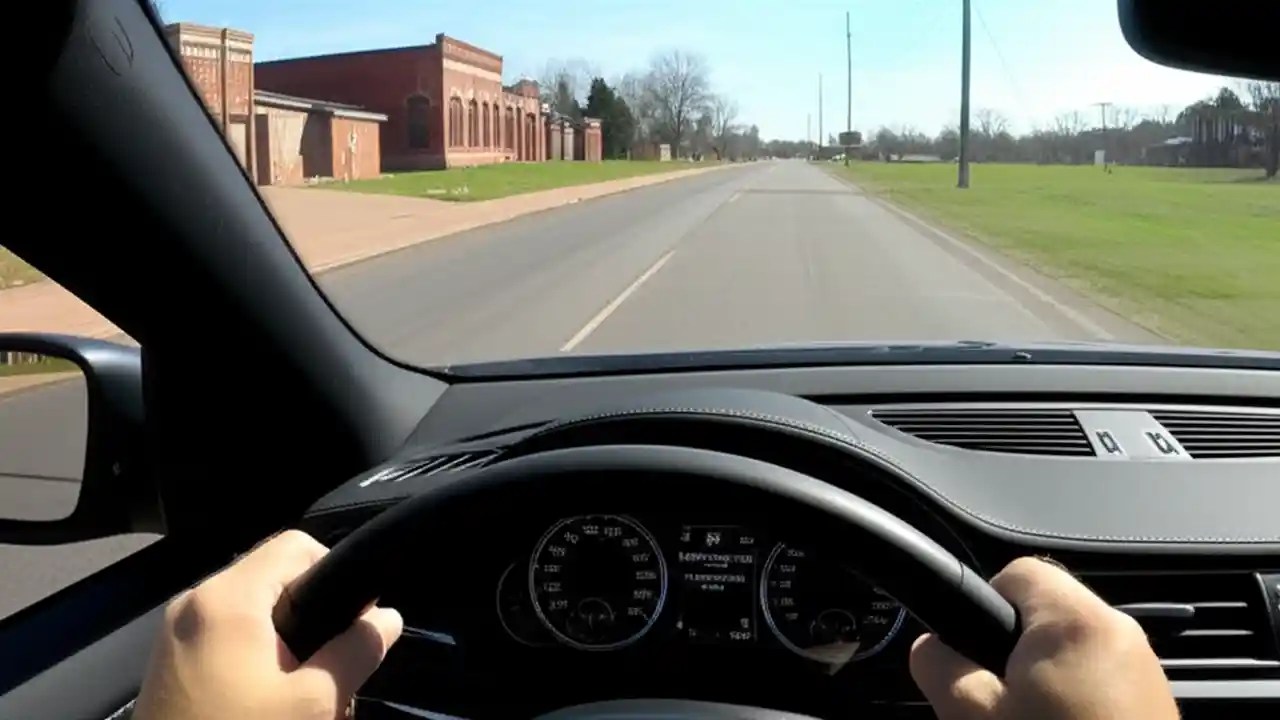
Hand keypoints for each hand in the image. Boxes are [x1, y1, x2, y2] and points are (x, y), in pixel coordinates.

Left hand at [133, 530, 402, 719]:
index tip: (355, 620)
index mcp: (225, 598)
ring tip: (302, 690)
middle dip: (311, 615)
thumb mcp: (312, 703)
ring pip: (249, 612)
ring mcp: (173, 637)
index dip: (336, 572)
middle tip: (332, 664)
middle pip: (271, 580)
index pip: (295, 546)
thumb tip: (388, 618)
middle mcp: (192, 604)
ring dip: (285, 641)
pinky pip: (224, 639)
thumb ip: (356, 652)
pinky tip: (267, 702)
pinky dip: (254, 658)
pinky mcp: (168, 667)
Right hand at [909, 557, 1177, 719]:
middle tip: (995, 704)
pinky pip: (1098, 681)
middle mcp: (1120, 633)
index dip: (980, 606)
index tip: (971, 654)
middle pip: (1044, 615)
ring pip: (1070, 652)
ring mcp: (1146, 671)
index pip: (1014, 573)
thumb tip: (930, 646)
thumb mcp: (973, 718)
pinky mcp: (1156, 706)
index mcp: (1074, 622)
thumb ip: (939, 666)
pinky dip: (1073, 702)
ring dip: (1042, 681)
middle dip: (1011, 652)